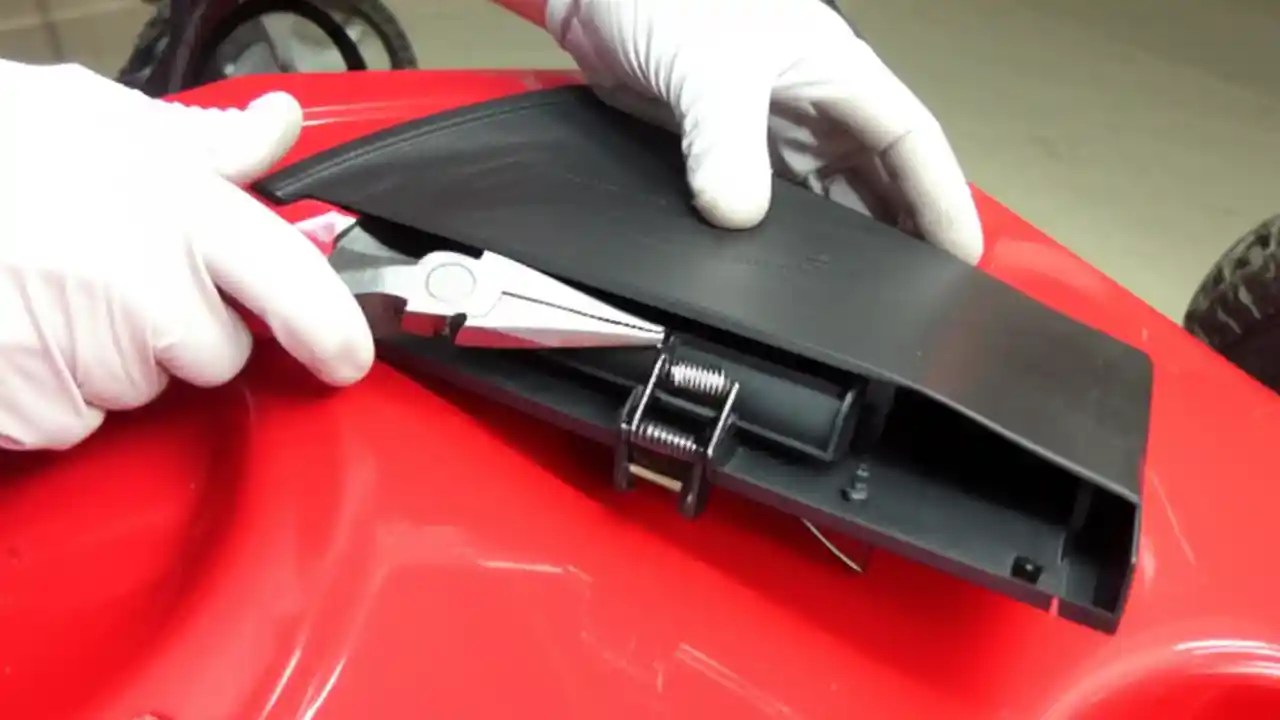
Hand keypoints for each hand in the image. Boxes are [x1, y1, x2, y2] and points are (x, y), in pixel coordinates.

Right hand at [0, 61, 373, 450]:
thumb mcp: (105, 121)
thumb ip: (205, 142)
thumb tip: (276, 129)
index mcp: (177, 209)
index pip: (290, 281)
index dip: (330, 327)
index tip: (346, 355)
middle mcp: (143, 286)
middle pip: (216, 355)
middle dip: (183, 329)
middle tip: (116, 276)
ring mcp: (85, 352)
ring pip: (142, 390)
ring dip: (112, 358)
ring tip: (51, 292)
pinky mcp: (29, 405)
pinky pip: (77, 421)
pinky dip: (55, 391)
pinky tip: (22, 332)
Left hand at [539, 0, 982, 262]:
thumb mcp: (710, 66)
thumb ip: (726, 141)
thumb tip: (737, 217)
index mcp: (838, 75)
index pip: (913, 143)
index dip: (944, 200)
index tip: (965, 258)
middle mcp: (813, 109)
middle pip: (878, 183)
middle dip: (902, 238)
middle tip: (918, 304)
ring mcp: (768, 135)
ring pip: (828, 202)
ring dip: (846, 248)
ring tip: (864, 306)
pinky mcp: (723, 157)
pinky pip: (768, 210)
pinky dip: (783, 244)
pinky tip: (786, 279)